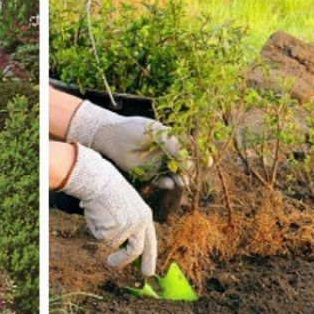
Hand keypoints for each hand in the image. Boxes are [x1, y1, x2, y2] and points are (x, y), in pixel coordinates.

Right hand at [62, 144, 156, 276]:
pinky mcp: (115, 228)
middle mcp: (140, 222)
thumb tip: (126, 250)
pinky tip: (97, 214)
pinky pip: (102, 238)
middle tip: (111, 264)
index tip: (148, 272)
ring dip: (104, 236)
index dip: (149, 258)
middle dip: (123, 261)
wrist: (99, 179)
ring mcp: (128, 226)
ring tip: (100, 218)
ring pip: (114, 245)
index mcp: (146, 216)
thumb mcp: (127, 207)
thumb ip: (130, 226)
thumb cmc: (109, 192)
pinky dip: (96, 229)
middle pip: (135, 250)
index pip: (150, 242)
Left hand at [67, 101, 185, 188]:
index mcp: (168, 138)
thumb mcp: (155, 132)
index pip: (183, 149)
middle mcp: (164, 151)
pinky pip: (159, 180)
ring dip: (178, 179)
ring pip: (171, 173)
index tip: (200, 163)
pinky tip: (169, 184)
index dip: (191, 157)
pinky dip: (165, 183)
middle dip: (186, 171)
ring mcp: (156, 162)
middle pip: (179, 164)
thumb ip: (170, 143)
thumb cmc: (134, 129)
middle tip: (189, 177)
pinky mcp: (147, 172)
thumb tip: (184, 156)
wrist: (113, 136)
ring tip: (182, 183)